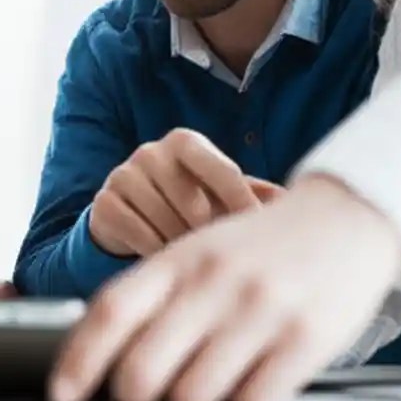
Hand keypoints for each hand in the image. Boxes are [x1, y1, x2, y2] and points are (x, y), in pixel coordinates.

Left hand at [50, 174, 400, 400]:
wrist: (348, 216)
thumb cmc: (261, 244)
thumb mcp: (200, 252)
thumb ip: (156, 296)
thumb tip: (104, 355)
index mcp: (178, 258)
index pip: (110, 313)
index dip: (76, 360)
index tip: (61, 391)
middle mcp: (213, 283)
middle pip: (141, 369)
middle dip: (130, 397)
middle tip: (140, 400)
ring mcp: (259, 312)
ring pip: (190, 396)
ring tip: (194, 396)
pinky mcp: (304, 341)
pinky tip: (236, 400)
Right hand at [89, 129, 274, 256]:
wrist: (130, 217)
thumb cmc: (189, 205)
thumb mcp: (221, 196)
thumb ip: (256, 196)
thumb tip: (297, 207)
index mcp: (185, 142)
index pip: (223, 171)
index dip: (245, 206)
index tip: (260, 237)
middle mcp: (151, 152)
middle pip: (194, 204)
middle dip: (210, 236)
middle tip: (222, 257)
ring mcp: (123, 175)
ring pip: (166, 222)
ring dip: (183, 247)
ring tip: (191, 257)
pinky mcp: (104, 203)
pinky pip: (139, 236)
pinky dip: (156, 253)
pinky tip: (164, 259)